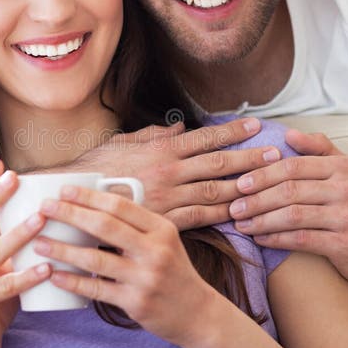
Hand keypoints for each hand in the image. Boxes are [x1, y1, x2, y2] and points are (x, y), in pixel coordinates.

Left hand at [33, 184, 216, 346]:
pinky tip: (54, 276)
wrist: (197, 313)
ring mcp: (145, 278)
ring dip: (63, 250)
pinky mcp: (136, 303)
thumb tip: (95, 203)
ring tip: (38, 244)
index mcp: (161, 229)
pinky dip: (72, 282)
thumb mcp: (164, 241)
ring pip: (95, 259)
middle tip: (45, 208)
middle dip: (70, 214)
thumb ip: (136, 224)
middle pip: (105, 226)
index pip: (120, 205)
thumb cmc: (172, 272)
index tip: (63, 190)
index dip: (89, 196)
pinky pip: (96, 290)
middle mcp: (155, 250)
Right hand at [77, 118, 280, 230]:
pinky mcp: (165, 221)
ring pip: (216, 191)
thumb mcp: (122, 142)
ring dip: (245, 186)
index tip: (256, 125)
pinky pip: (201, 217)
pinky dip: (224, 214)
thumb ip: (154, 134)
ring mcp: (169, 197)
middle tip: (275, 154)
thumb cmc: (95, 169)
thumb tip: (181, 127)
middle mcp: (170, 171)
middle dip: (250, 158)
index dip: (233, 131)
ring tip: (268, 181)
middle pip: (219, 163)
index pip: (206, 137)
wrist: (72, 199)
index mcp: (161, 148)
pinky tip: (242, 213)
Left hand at [228, 130, 347, 284]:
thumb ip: (319, 149)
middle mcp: (347, 189)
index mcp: (343, 167)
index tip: (239, 183)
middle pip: (289, 190)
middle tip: (232, 207)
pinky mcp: (345, 244)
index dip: (262, 174)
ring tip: (240, 224)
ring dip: (261, 220)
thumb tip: (289, 133)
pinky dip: (276, 238)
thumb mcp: (345, 172)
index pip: (293, 166)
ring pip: (292, 215)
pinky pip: (301, 239)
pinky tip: (260, 239)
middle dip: (255, 199)